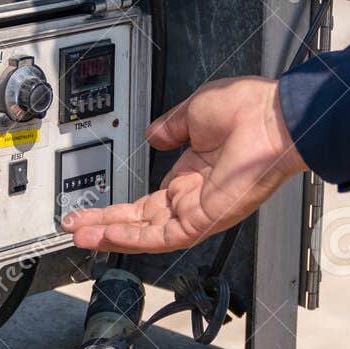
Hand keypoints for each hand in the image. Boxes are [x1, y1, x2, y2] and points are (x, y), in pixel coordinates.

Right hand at [62, 76, 305, 253]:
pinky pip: (163, 236)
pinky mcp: (204, 219)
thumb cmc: (248, 110)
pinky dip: (134, 238)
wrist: (274, 119)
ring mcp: (198, 210)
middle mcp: (192, 195)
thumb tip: (152, 135)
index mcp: (191, 172)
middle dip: (104, 225)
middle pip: (139, 221)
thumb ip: (168, 127)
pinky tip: (109, 236)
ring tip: (81, 237)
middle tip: (75, 227)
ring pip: (146, 234)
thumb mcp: (193, 112)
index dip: (117, 207)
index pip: (146, 201)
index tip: (92, 208)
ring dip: (111, 235)